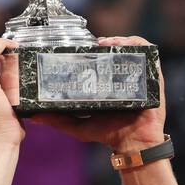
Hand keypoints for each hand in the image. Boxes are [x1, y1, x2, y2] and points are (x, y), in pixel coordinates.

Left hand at [26, 36, 166, 150]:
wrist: (133, 144)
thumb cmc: (108, 135)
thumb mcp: (77, 126)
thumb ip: (57, 120)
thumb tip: (32, 116)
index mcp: (105, 83)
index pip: (98, 59)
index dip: (90, 49)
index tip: (80, 46)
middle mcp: (121, 76)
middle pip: (114, 50)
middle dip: (106, 42)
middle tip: (96, 42)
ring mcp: (137, 74)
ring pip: (130, 48)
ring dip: (120, 39)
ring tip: (109, 43)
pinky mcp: (152, 76)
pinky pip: (147, 52)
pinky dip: (137, 44)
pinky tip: (124, 45)